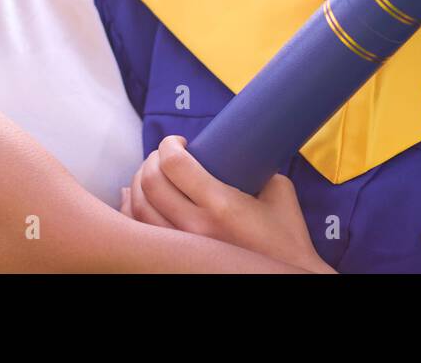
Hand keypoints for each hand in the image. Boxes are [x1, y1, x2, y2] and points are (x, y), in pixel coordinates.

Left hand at [120, 135, 334, 273]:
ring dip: (138, 183)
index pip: (174, 164)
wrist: (289, 279)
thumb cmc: (287, 237)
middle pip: (151, 183)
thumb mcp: (278, 191)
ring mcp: (185, 248)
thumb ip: (255, 166)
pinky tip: (134, 197)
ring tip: (150, 172)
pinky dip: (132, 210)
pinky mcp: (179, 261)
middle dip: (151, 160)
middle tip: (164, 155)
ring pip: (140, 210)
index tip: (179, 142)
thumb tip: (236, 149)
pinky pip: (143, 234)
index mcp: (221, 205)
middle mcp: (196, 228)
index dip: (169, 145)